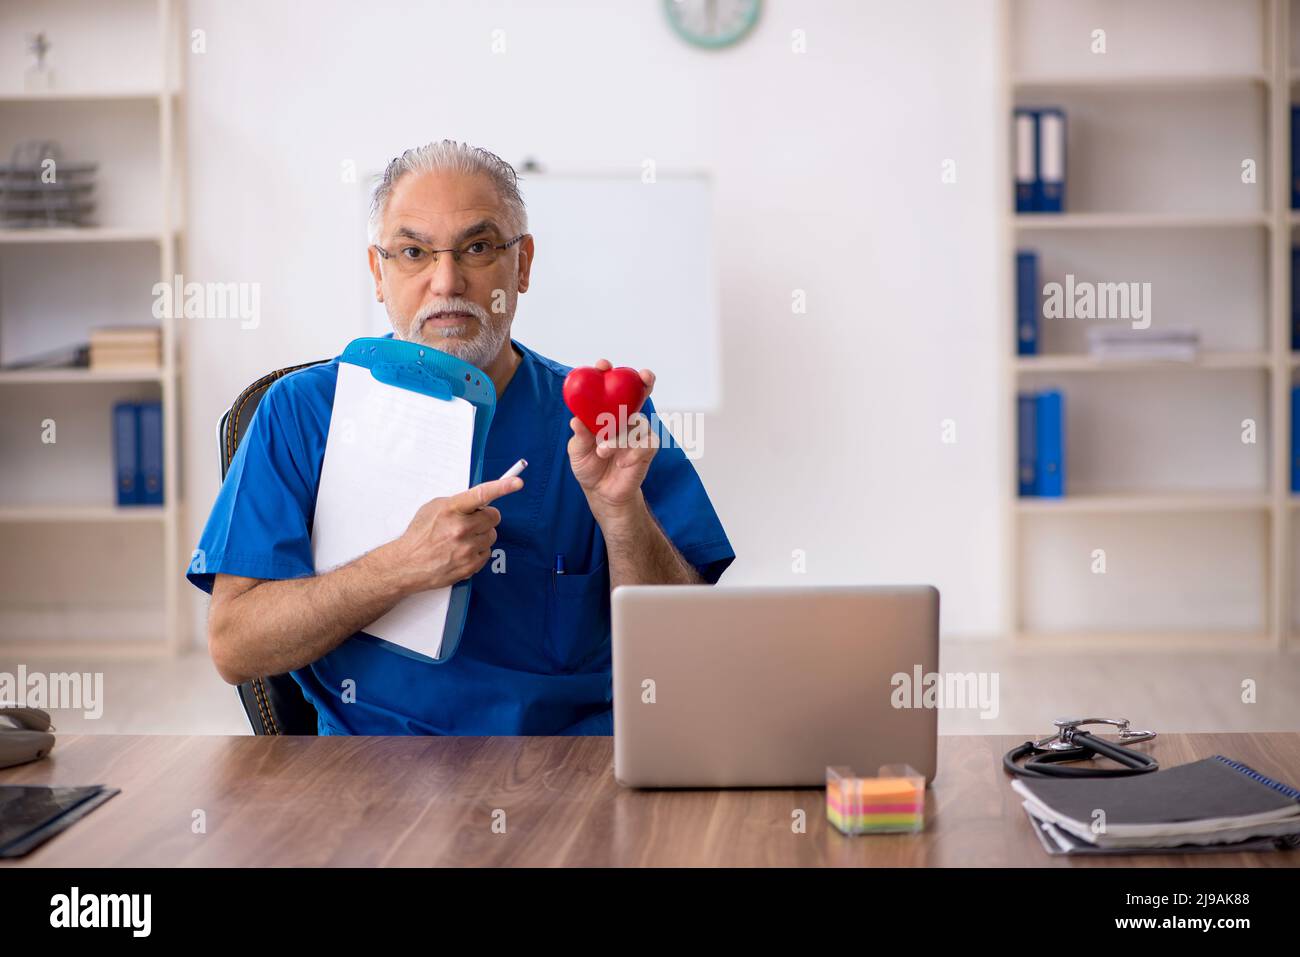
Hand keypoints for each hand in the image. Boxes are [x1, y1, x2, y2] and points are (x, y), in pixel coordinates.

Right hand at [384, 475, 522, 593]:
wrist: (407, 564)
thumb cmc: (419, 535)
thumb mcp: (434, 508)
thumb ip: (458, 503)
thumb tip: (479, 501)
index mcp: (451, 510)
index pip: (481, 494)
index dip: (502, 487)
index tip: (517, 482)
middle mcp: (460, 528)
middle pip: (493, 517)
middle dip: (485, 518)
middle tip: (471, 522)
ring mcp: (466, 548)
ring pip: (492, 535)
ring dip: (481, 535)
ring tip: (461, 540)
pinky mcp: (470, 565)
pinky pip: (486, 552)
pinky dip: (477, 551)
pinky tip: (461, 552)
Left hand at [567, 359, 656, 518]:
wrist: (602, 493)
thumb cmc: (589, 466)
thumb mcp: (577, 451)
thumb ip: (579, 436)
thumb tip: (575, 420)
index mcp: (606, 412)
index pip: (609, 387)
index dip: (608, 372)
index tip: (603, 365)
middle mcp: (624, 418)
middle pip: (639, 392)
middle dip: (643, 380)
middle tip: (643, 375)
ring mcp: (637, 432)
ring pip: (637, 423)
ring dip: (619, 437)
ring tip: (602, 451)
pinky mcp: (647, 449)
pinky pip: (646, 444)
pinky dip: (632, 453)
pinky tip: (620, 464)